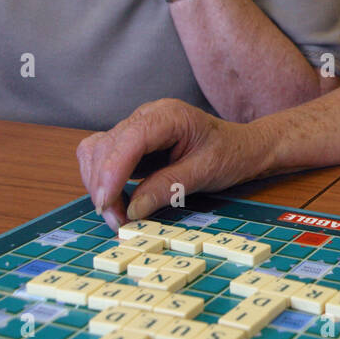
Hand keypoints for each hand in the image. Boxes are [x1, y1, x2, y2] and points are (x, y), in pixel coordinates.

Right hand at [77, 98, 266, 231]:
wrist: (242, 147)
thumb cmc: (229, 154)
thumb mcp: (205, 172)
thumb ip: (169, 187)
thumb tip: (133, 210)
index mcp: (168, 116)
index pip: (129, 138)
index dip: (112, 171)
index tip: (106, 203)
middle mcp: (146, 116)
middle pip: (105, 146)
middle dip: (104, 186)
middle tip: (116, 222)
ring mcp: (135, 128)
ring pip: (96, 151)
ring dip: (99, 186)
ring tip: (116, 216)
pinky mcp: (130, 143)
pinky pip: (102, 157)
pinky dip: (102, 181)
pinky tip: (115, 201)